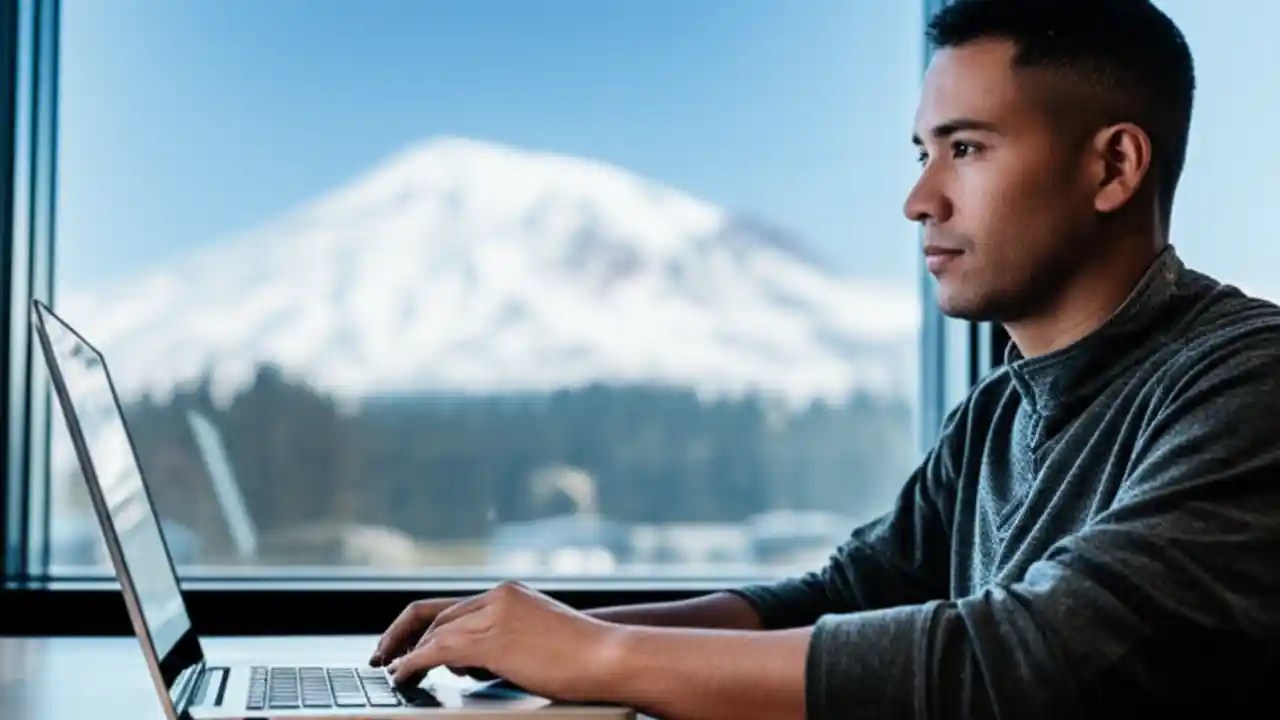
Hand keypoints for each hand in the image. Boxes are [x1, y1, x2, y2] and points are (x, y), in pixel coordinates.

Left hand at [384, 581, 623, 702]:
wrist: (610, 656)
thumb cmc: (585, 656)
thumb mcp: (539, 637)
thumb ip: (503, 640)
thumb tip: (467, 661)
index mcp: (509, 593)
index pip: (452, 607)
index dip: (421, 627)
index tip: (403, 643)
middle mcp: (498, 597)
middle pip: (436, 616)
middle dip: (404, 637)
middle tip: (383, 658)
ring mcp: (495, 616)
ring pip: (435, 632)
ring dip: (407, 653)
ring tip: (393, 673)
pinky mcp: (494, 640)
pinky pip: (438, 650)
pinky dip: (413, 662)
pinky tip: (402, 675)